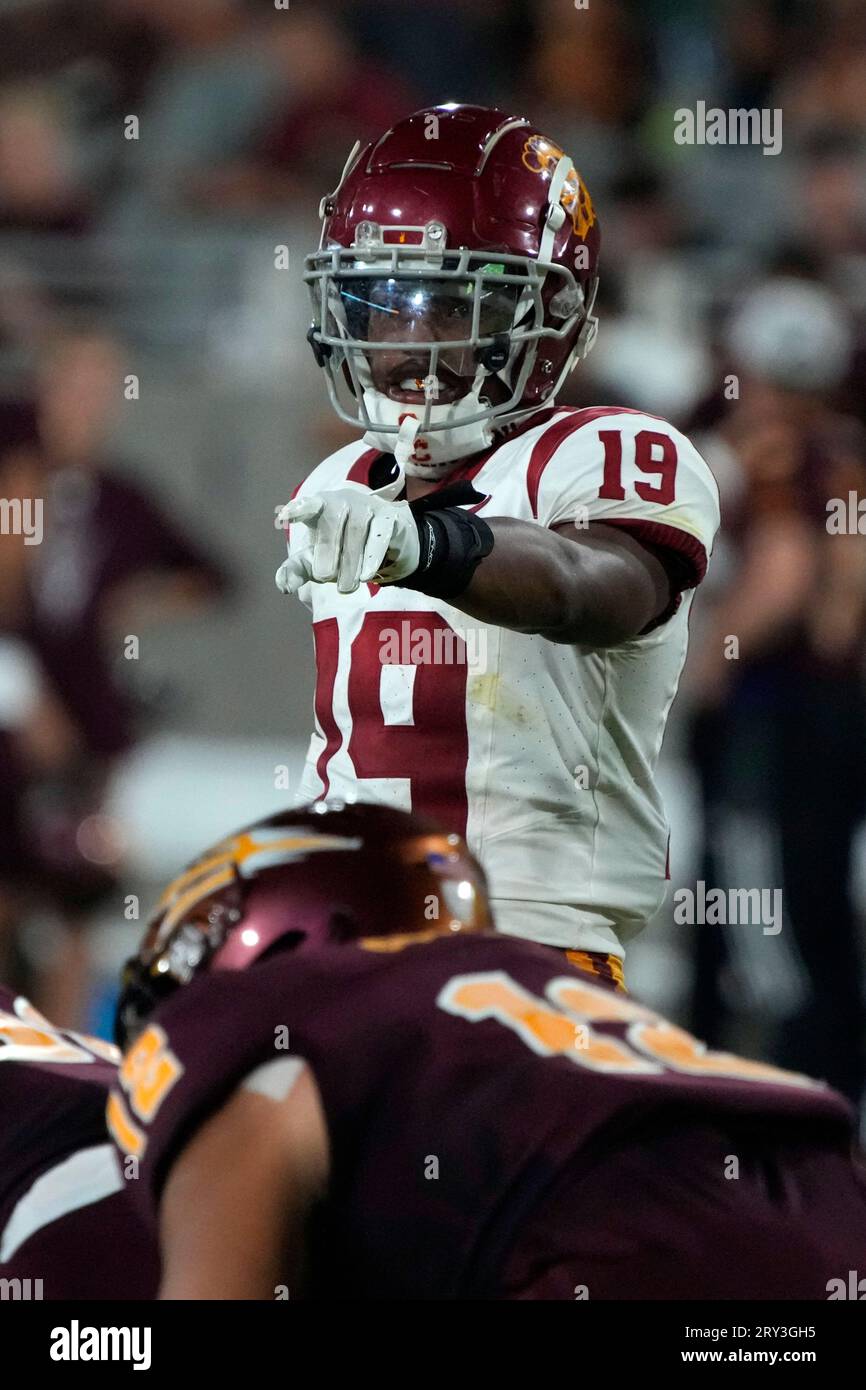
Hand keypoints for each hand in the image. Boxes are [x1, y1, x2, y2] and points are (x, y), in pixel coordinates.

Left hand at [276, 487, 419, 595]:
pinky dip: (372, 555)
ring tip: (345, 588)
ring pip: (355, 530)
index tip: (285, 515)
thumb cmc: (342, 548)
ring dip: (349, 561)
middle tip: (323, 576)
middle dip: (326, 549)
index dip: (298, 509)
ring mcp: (366, 507)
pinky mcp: (388, 518)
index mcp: (319, 507)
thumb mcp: (316, 559)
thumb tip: (282, 585)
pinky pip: (379, 534)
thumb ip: (297, 570)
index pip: (308, 505)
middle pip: (331, 520)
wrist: (386, 543)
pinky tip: (366, 576)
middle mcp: (342, 501)